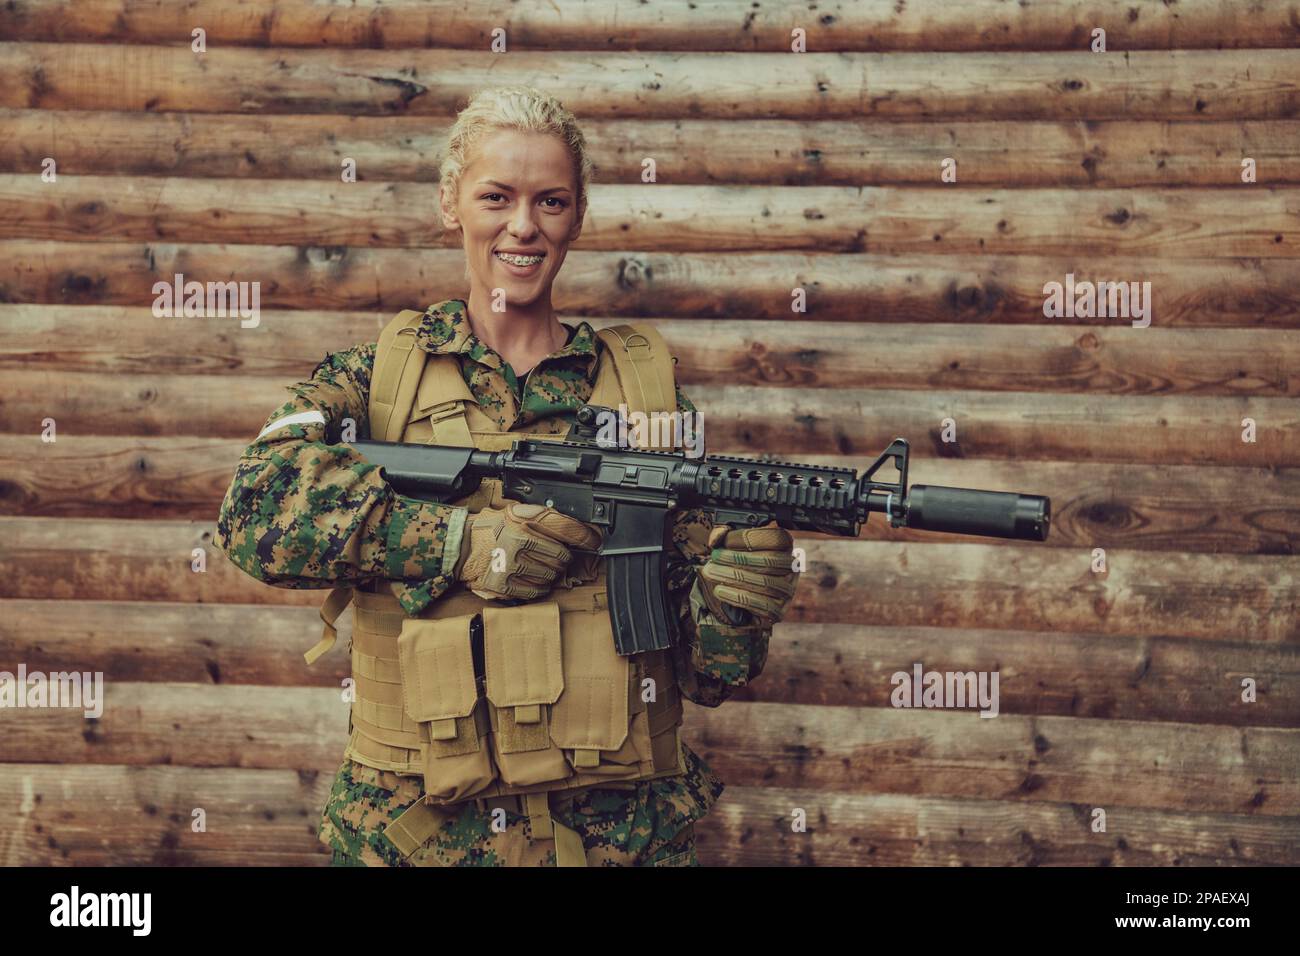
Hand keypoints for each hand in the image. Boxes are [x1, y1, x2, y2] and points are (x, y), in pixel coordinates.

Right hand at [455, 502, 601, 600]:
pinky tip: (535, 580)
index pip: (566, 527)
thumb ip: (541, 517)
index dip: (586, 536)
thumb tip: (577, 526)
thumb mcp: (515, 512)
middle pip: (562, 556)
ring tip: (543, 567)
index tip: (594, 540)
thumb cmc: (491, 529)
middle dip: (565, 558)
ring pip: (551, 575)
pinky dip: (540, 587)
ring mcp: (510, 564)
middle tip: (560, 556)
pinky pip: (535, 591)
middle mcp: (517, 540)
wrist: (460, 547)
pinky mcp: (503, 584)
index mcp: (522, 518)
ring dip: (553, 573)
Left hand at [697, 522, 799, 625]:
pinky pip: (763, 605)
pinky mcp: (779, 611)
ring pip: (766, 583)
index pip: (777, 538)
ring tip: (712, 573)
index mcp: (784, 548)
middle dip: (738, 558)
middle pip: (770, 560)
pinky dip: (738, 597)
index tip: (726, 541)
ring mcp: (787, 591)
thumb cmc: (736, 569)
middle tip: (715, 557)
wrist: (737, 602)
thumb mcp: (731, 549)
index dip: (751, 538)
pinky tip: (720, 590)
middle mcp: (790, 568)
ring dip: (734, 577)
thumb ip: (724, 538)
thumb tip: (717, 537)